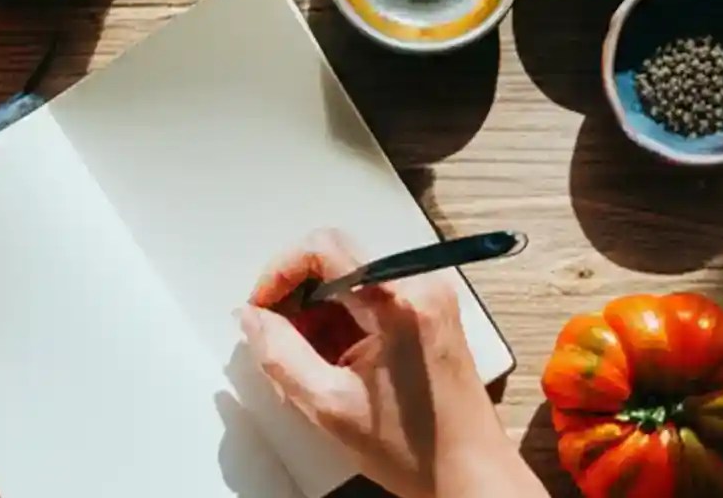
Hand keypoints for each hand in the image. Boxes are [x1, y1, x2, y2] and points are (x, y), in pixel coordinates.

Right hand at [239, 230, 545, 497]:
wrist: (471, 475)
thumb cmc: (417, 450)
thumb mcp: (330, 405)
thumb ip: (280, 355)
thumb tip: (251, 318)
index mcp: (400, 303)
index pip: (325, 247)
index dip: (280, 272)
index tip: (262, 306)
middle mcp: (421, 286)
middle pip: (336, 259)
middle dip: (297, 296)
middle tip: (278, 338)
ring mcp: (429, 297)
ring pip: (349, 278)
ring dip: (318, 312)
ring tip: (309, 362)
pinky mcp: (429, 311)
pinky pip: (370, 295)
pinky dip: (342, 320)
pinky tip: (336, 362)